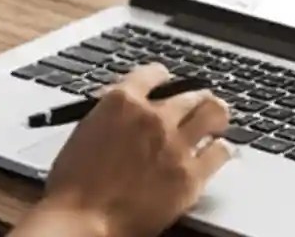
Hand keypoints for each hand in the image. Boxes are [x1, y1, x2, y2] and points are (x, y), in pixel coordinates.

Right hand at [12, 64, 232, 236]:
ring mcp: (176, 145)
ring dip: (215, 115)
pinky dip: (221, 149)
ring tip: (217, 120)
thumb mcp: (84, 133)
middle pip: (190, 93)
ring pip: (213, 113)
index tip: (165, 80)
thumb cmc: (73, 186)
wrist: (84, 221)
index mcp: (121, 102)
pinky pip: (221, 152)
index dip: (161, 77)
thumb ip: (109, 116)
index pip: (153, 73)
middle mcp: (153, 117)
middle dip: (195, 98)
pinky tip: (219, 151)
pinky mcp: (191, 175)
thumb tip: (123, 110)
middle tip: (199, 103)